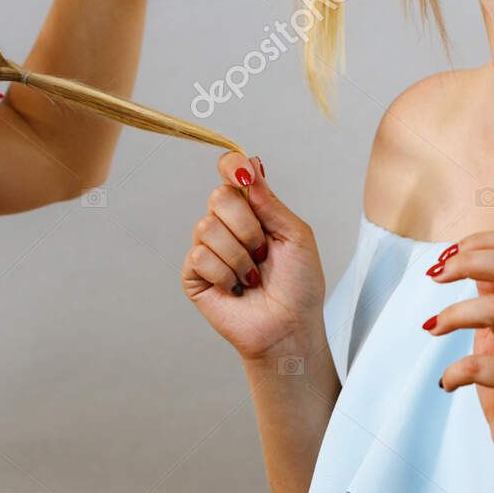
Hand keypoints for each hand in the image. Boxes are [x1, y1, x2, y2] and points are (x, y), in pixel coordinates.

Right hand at [181, 152, 325, 363]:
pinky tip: (236, 288)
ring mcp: (208, 248)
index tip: (242, 173)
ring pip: (207, 227)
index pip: (231, 173)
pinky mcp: (194, 275)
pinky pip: (199, 256)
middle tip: (263, 252)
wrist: (290, 327)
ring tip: (253, 276)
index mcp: (252, 210)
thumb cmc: (299, 286)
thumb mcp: (296, 235)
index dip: (232, 166)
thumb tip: (252, 165)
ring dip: (240, 256)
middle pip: (218, 196)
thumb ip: (270, 201)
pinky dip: (226, 274)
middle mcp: (226, 225)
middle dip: (247, 226)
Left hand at [422, 230, 493, 473]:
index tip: (448, 257)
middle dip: (468, 262)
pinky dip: (455, 371)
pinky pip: (485, 367)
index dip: (481, 240)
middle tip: (437, 278)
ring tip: (434, 328)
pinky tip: (447, 382)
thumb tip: (461, 258)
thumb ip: (491, 294)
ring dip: (454, 313)